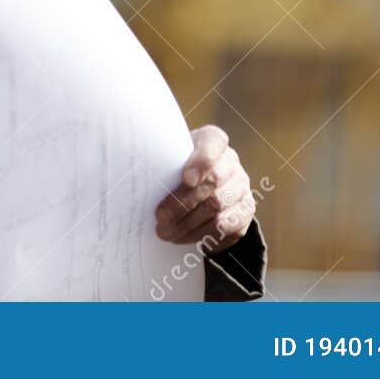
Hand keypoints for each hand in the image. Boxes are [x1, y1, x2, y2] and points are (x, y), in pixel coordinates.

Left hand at [154, 124, 252, 251]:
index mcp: (212, 140)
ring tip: (165, 232)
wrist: (201, 184)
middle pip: (213, 182)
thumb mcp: (170, 156)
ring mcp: (241, 186)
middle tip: (160, 216)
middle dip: (183, 202)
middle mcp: (231, 162)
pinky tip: (182, 237)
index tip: (185, 178)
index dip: (202, 161)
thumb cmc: (176, 166)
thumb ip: (161, 159)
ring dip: (188, 223)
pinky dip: (201, 235)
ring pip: (218, 207)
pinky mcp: (244, 211)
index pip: (213, 142)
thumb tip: (135, 167)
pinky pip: (225, 227)